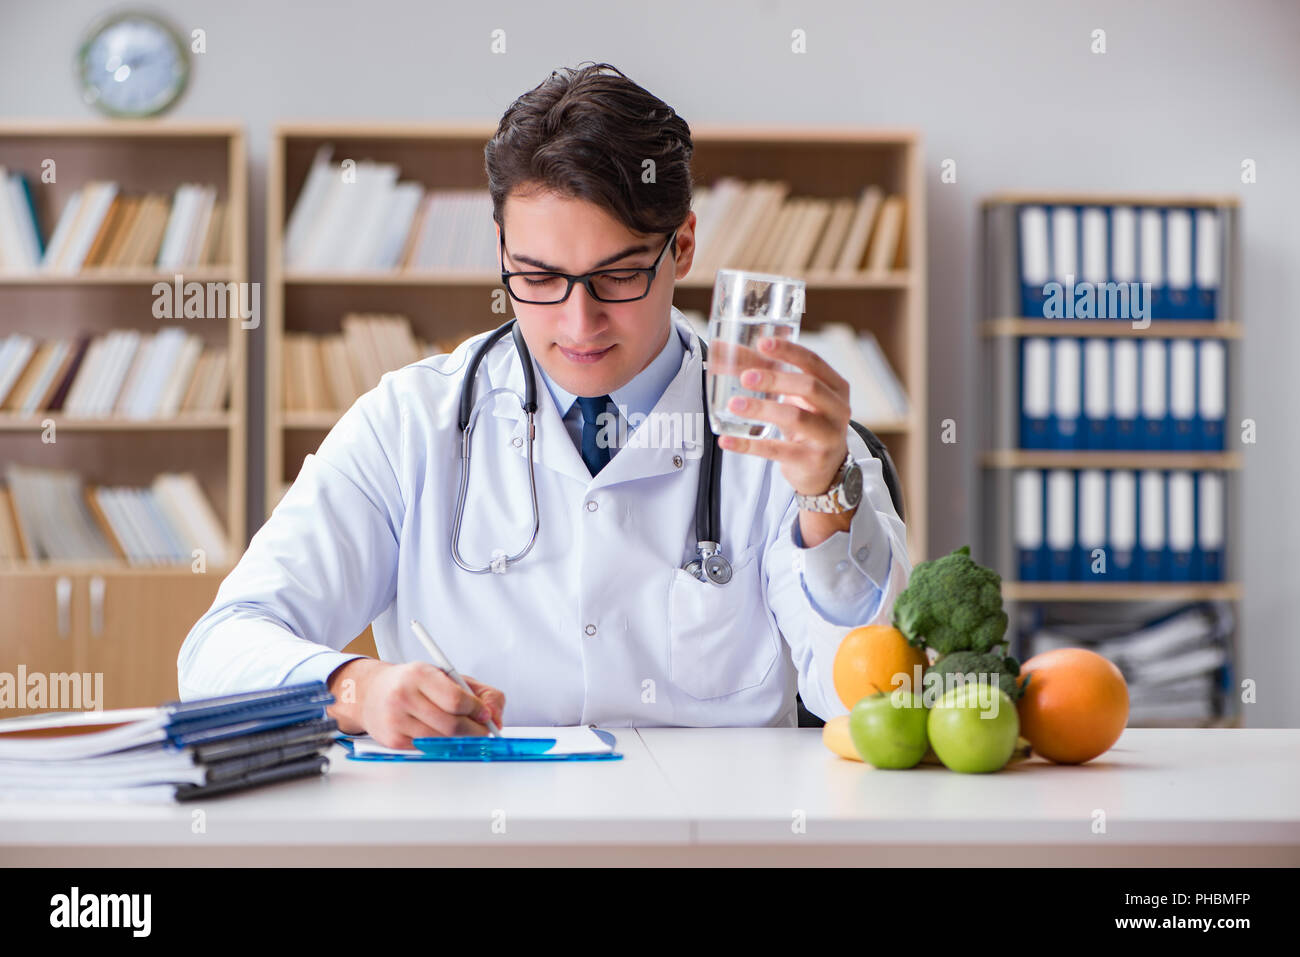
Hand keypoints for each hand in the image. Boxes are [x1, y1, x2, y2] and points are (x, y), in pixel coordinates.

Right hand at [328, 658, 505, 748]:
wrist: (372, 693)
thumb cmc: (415, 683)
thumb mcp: (446, 676)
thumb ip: (479, 692)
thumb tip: (496, 718)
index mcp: (420, 674)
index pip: (456, 700)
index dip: (477, 711)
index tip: (486, 715)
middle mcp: (403, 696)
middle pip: (451, 725)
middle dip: (475, 731)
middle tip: (483, 730)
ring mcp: (395, 720)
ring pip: (441, 740)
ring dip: (460, 740)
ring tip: (464, 732)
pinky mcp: (392, 741)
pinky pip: (428, 749)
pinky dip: (441, 745)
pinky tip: (441, 734)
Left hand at [715, 335, 851, 497]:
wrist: (828, 469)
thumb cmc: (809, 421)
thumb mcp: (794, 395)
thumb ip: (764, 371)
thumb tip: (722, 349)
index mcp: (835, 386)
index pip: (813, 362)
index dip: (788, 351)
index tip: (762, 343)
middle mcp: (837, 409)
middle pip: (808, 386)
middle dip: (775, 379)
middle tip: (745, 377)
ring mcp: (827, 436)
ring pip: (795, 417)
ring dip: (762, 409)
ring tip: (734, 404)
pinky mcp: (811, 460)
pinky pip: (777, 451)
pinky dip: (749, 445)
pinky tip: (727, 441)